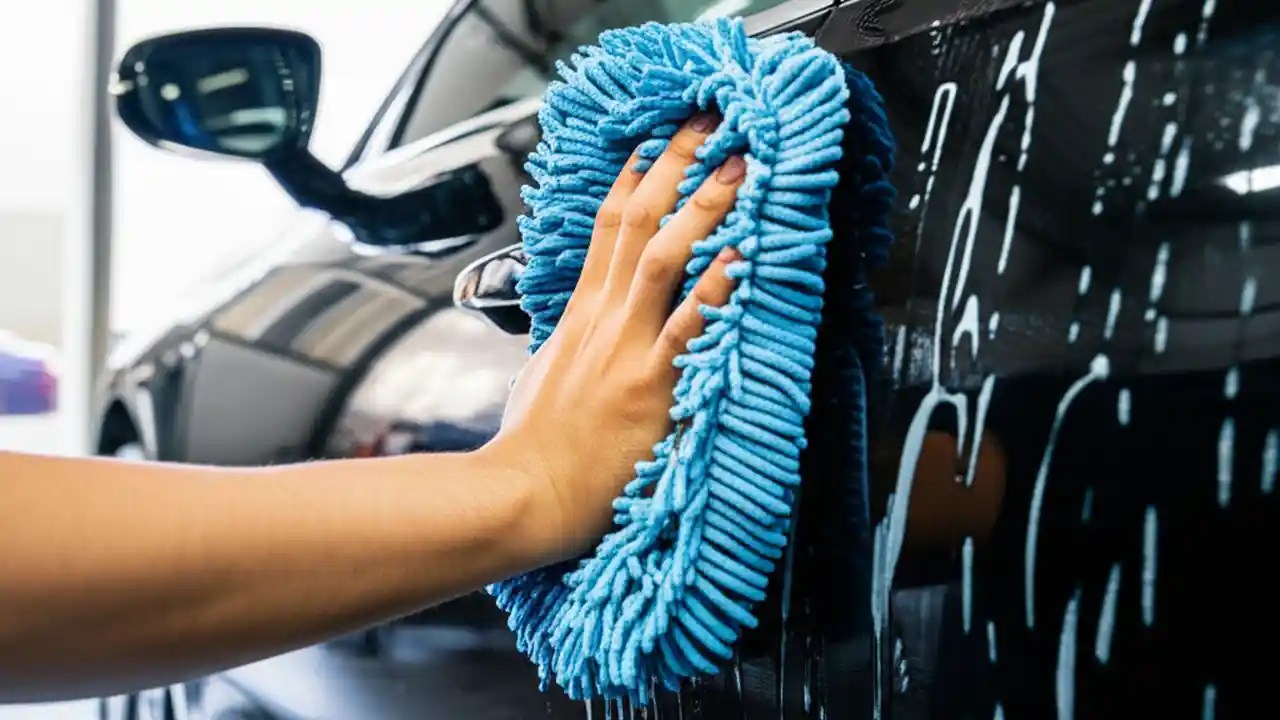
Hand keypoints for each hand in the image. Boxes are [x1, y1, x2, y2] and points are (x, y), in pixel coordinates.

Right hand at [486, 113, 745, 563]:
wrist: (523, 494)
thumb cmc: (534, 444)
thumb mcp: (547, 371)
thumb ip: (573, 338)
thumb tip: (586, 323)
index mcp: (581, 314)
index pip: (607, 227)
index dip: (634, 179)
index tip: (655, 141)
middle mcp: (605, 320)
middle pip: (639, 223)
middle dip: (676, 168)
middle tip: (709, 126)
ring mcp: (627, 350)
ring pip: (663, 259)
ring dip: (702, 208)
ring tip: (737, 168)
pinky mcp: (648, 387)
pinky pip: (686, 329)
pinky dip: (713, 291)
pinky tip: (740, 259)